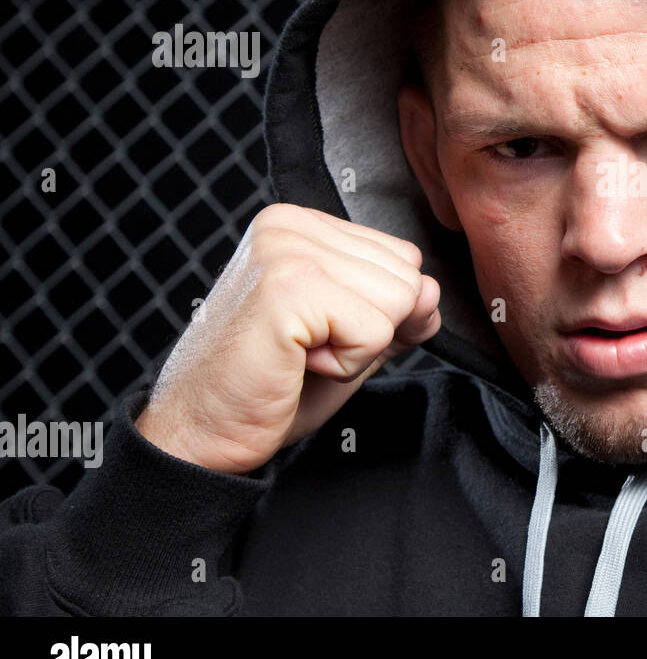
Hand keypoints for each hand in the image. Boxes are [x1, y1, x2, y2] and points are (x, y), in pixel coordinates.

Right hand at [135, 203, 441, 473]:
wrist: (203, 434)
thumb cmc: (270, 387)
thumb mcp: (352, 339)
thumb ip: (398, 311)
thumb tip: (432, 292)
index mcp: (302, 225)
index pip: (402, 257)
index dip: (381, 312)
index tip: (321, 333)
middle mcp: (290, 224)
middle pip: (407, 276)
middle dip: (372, 329)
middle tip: (307, 349)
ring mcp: (287, 250)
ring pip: (400, 300)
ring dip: (359, 348)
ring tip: (301, 354)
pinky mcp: (288, 287)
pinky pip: (375, 330)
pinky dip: (348, 364)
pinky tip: (297, 362)